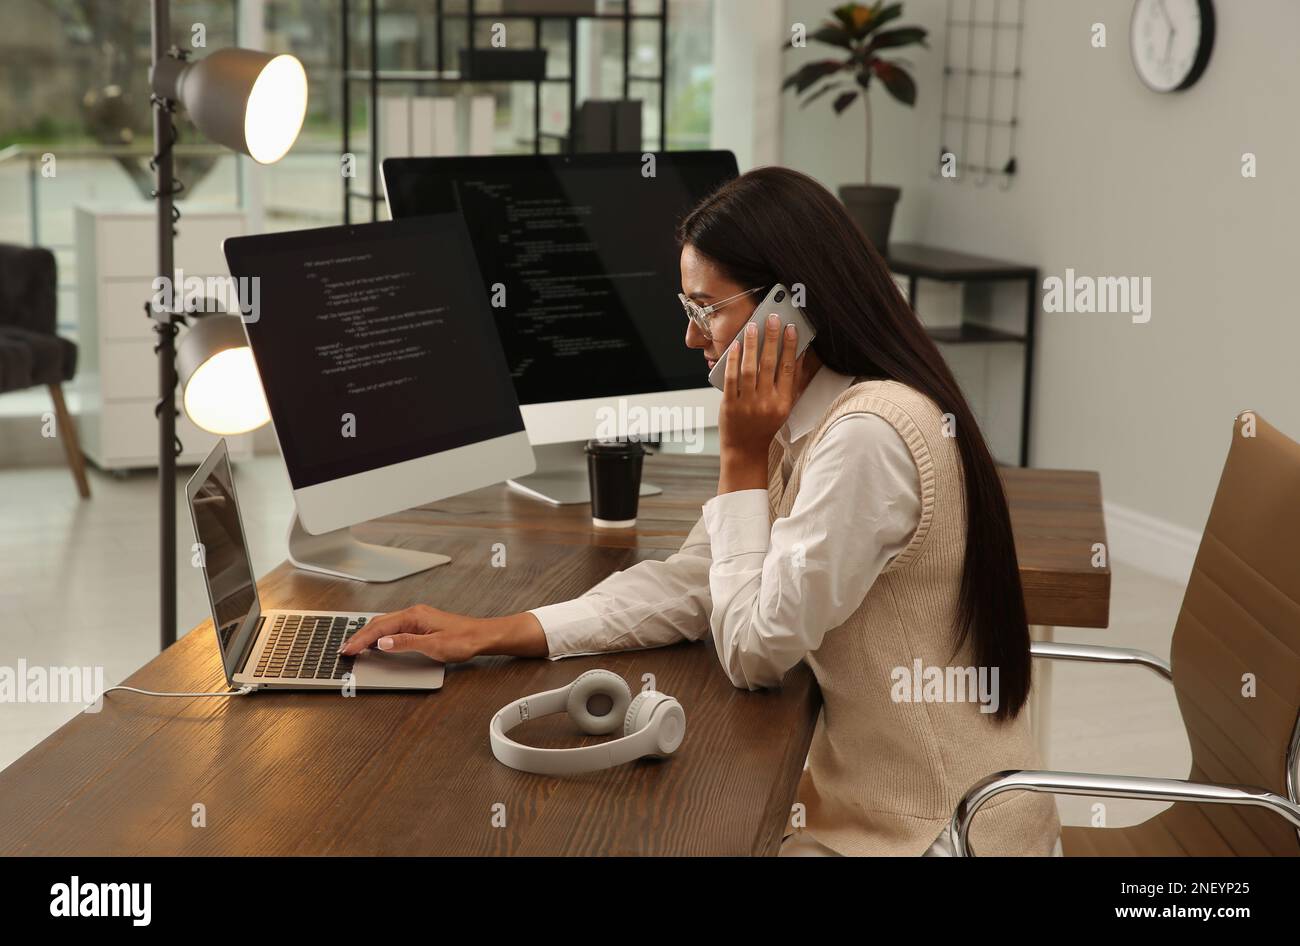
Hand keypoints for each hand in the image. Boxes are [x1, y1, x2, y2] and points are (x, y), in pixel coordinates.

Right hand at [338, 606, 547, 662]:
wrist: (482, 636)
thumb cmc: (463, 640)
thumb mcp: (433, 645)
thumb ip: (405, 643)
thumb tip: (382, 642)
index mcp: (413, 616)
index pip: (380, 627)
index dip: (361, 639)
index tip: (348, 649)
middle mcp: (413, 613)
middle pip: (379, 623)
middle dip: (359, 636)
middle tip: (345, 649)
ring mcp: (417, 618)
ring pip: (385, 624)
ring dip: (368, 635)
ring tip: (355, 646)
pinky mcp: (421, 624)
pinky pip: (394, 627)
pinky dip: (380, 635)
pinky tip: (377, 642)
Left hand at [718, 314, 798, 490]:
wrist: (745, 449)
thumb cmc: (765, 426)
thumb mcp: (785, 407)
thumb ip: (792, 383)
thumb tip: (800, 356)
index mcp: (783, 402)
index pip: (788, 368)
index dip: (790, 346)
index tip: (790, 328)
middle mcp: (767, 402)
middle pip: (770, 364)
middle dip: (771, 338)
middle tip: (771, 318)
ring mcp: (747, 404)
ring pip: (750, 368)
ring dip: (751, 344)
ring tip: (752, 326)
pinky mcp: (730, 405)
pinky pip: (731, 378)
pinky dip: (733, 360)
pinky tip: (734, 346)